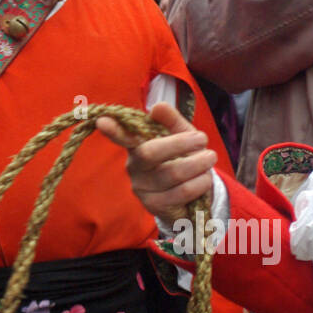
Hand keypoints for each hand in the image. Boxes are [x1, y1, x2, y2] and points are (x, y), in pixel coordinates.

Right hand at [95, 102, 216, 223]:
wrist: (193, 194)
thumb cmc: (183, 157)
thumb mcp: (181, 134)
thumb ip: (171, 120)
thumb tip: (158, 107)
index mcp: (137, 144)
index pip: (122, 136)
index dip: (113, 130)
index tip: (102, 121)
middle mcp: (134, 166)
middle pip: (150, 152)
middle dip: (180, 143)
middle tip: (203, 139)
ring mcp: (142, 187)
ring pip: (173, 172)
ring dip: (198, 164)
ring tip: (210, 158)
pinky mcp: (154, 205)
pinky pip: (182, 191)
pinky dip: (200, 182)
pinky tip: (204, 178)